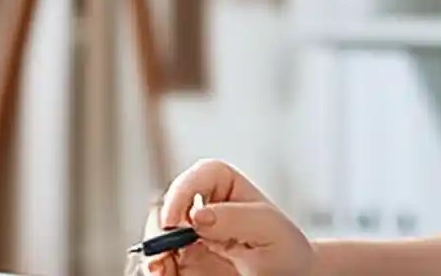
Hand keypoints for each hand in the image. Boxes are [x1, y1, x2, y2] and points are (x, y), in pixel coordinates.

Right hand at [147, 159, 314, 275]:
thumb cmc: (287, 251)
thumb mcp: (270, 230)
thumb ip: (237, 218)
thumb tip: (199, 214)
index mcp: (228, 191)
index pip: (202, 175)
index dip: (182, 190)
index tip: (174, 218)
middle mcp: (204, 214)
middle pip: (169, 208)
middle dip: (160, 228)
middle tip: (164, 250)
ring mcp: (192, 241)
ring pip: (158, 239)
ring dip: (154, 252)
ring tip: (162, 269)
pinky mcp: (185, 267)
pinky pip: (162, 266)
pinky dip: (158, 270)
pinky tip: (164, 274)